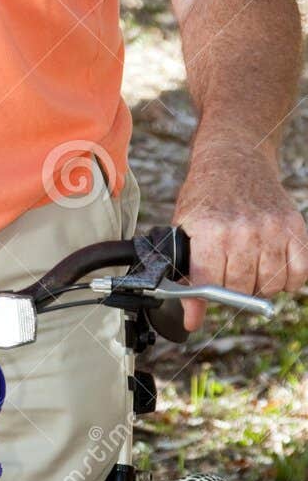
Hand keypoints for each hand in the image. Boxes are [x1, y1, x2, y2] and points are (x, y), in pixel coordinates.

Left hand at [173, 141, 307, 330]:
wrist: (234, 161)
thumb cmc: (206, 197)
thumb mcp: (184, 227)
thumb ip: (186, 269)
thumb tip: (192, 317)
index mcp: (210, 231)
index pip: (208, 283)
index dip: (200, 303)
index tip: (196, 319)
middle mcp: (242, 231)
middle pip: (240, 288)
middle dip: (230, 291)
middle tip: (225, 279)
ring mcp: (272, 229)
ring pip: (270, 285)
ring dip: (259, 286)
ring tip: (247, 270)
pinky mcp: (294, 227)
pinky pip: (299, 272)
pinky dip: (288, 278)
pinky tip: (272, 268)